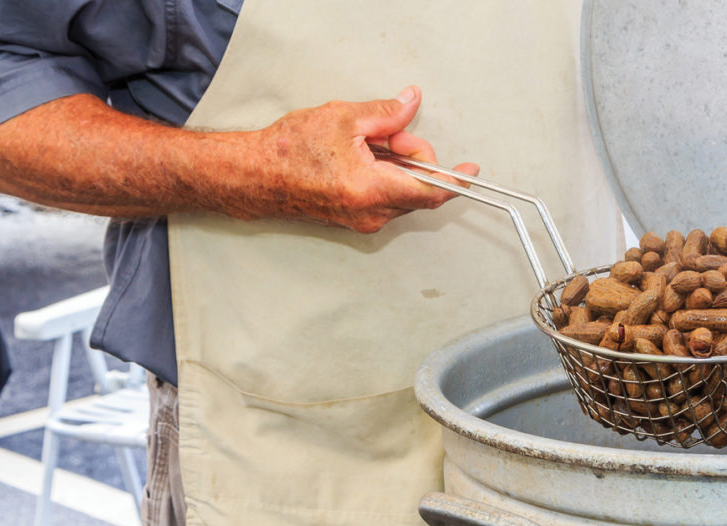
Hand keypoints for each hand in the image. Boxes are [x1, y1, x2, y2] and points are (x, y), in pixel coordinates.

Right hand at [250, 86, 478, 232]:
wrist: (255, 176)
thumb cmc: (290, 150)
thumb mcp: (343, 119)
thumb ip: (386, 113)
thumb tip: (410, 103)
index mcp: (372, 189)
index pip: (431, 191)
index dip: (456, 180)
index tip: (471, 170)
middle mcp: (371, 213)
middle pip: (418, 188)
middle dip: (414, 157)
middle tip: (388, 134)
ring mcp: (363, 221)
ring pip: (403, 192)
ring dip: (398, 166)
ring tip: (367, 146)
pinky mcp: (355, 220)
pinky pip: (386, 198)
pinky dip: (385, 176)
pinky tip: (362, 159)